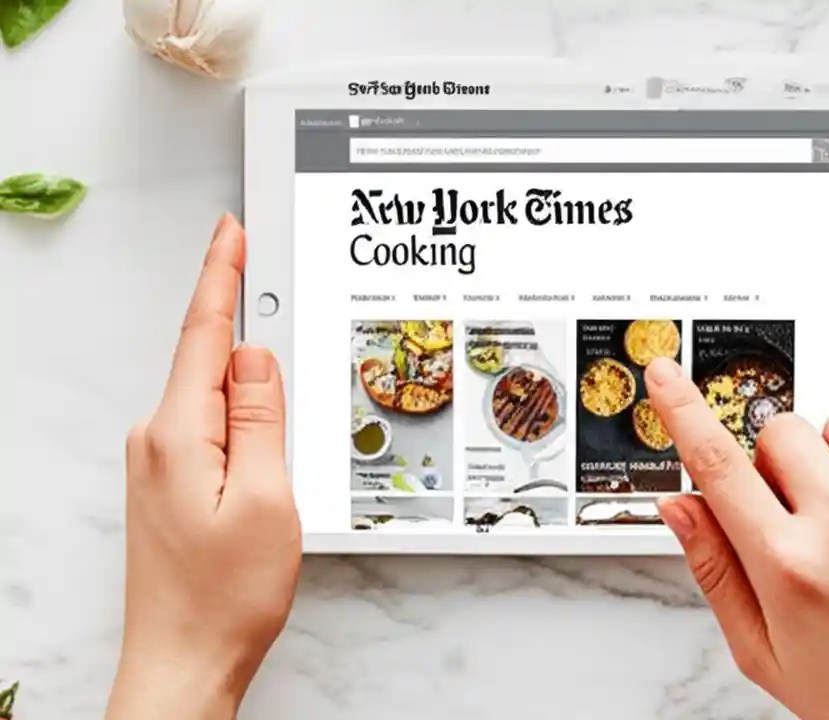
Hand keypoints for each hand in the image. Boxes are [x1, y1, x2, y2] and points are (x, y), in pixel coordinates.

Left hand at [107, 215, 300, 719]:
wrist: (184, 662)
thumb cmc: (225, 597)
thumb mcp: (265, 498)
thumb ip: (261, 417)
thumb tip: (254, 354)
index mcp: (179, 434)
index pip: (204, 334)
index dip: (221, 277)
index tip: (231, 233)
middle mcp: (158, 439)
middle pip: (208, 359)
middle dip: (245, 324)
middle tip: (279, 293)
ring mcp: (160, 462)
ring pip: (213, 396)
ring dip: (248, 381)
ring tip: (287, 397)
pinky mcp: (170, 483)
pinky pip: (210, 426)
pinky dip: (240, 415)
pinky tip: (265, 435)